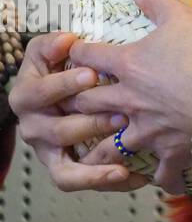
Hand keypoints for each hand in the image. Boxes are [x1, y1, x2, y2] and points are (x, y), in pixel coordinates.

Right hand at [9, 31, 149, 191]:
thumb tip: (67, 40)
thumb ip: (54, 44)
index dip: (63, 85)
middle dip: (92, 124)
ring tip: (125, 156)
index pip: (40, 92)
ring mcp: (48, 151)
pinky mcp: (64, 168)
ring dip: (97, 163)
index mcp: (27, 95)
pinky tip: (133, 177)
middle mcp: (33, 127)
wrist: (59, 90)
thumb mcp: (51, 49)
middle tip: (122, 116)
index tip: (92, 74)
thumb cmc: (59, 66)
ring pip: (66, 168)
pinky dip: (104, 181)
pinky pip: (80, 182)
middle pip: (59, 131)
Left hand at [65, 0, 191, 194]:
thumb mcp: (183, 17)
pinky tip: (158, 179)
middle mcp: (129, 100)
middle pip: (86, 103)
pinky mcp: (172, 150)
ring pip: (110, 145)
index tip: (76, 52)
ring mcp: (148, 130)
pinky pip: (161, 172)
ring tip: (98, 145)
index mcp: (130, 66)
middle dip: (77, 100)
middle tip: (76, 99)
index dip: (77, 52)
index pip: (87, 56)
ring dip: (101, 146)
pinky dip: (160, 177)